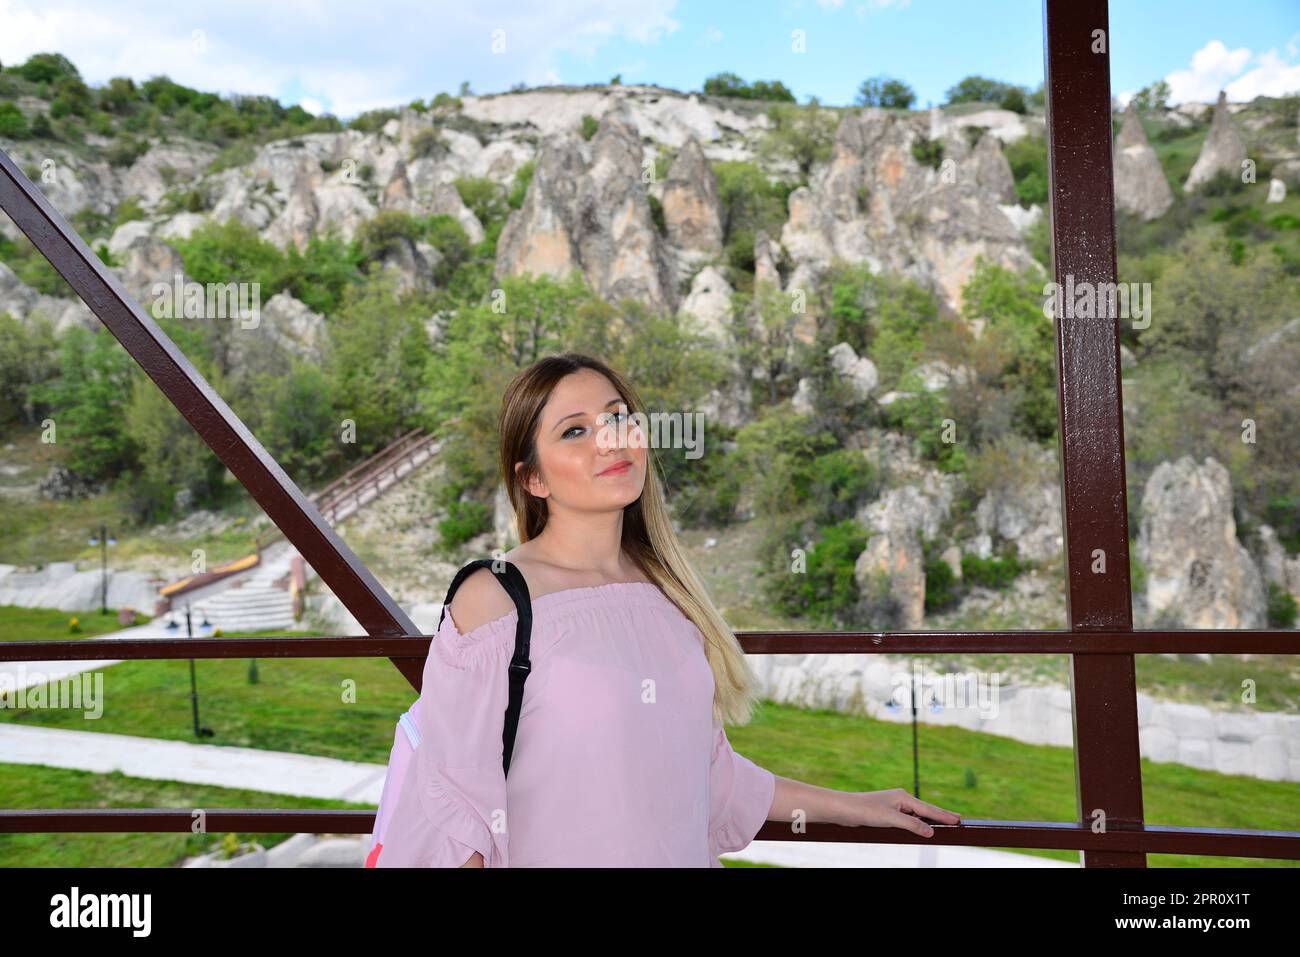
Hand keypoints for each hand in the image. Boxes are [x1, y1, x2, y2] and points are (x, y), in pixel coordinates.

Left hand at [832, 788, 960, 837]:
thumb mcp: (891, 819)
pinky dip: (917, 822)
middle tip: (957, 818)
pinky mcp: (887, 812)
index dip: (943, 815)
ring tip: (943, 821)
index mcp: (903, 797)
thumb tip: (930, 831)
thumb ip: (912, 825)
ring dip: (930, 818)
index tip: (958, 819)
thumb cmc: (866, 810)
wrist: (845, 809)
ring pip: (917, 814)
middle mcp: (900, 799)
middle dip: (940, 814)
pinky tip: (920, 825)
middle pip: (925, 809)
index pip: (928, 809)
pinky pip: (908, 817)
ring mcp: (894, 805)